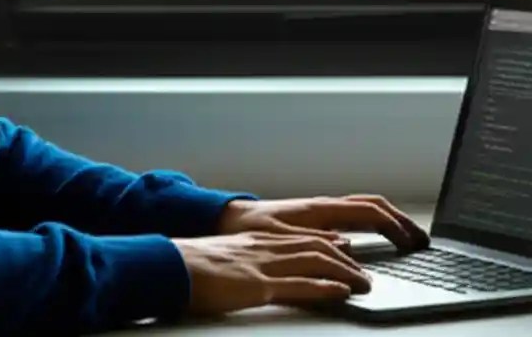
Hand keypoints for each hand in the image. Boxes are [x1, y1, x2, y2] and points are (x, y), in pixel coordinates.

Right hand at [171, 232, 371, 315]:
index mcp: (257, 241)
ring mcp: (262, 265)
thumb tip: (252, 271)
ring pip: (315, 262)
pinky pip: (298, 285)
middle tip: (364, 274)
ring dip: (345, 272)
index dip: (330, 245)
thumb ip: (244, 260)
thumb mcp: (224, 257)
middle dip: (346, 261)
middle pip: (317, 247)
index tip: (347, 252)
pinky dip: (324, 287)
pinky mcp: (256, 285)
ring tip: (363, 284)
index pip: (303, 239)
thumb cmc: (188, 267)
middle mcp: (265, 247)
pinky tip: (340, 292)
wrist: (167, 266)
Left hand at [218, 195, 429, 251]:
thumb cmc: (251, 227)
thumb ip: (314, 241)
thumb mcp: (281, 238)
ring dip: (390, 222)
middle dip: (401, 220)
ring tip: (407, 239)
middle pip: (375, 206)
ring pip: (366, 209)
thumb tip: (348, 245)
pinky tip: (378, 239)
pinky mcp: (317, 219)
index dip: (395, 225)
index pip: (369, 211)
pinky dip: (374, 224)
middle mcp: (326, 206)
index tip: (411, 242)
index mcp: (321, 208)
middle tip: (420, 240)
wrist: (229, 219)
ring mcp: (323, 210)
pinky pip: (354, 216)